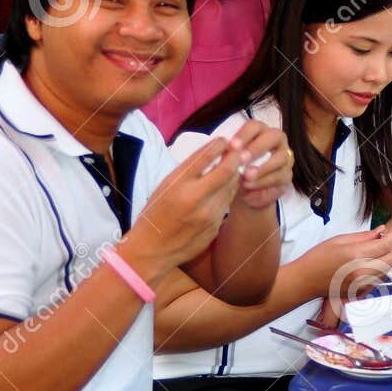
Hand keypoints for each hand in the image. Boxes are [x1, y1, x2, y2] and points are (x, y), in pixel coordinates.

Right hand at [125, 137, 248, 275]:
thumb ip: (187, 172)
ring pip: (231, 187)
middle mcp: (194, 198)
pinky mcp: (215, 226)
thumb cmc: (155, 214)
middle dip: (235, 157)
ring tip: (232, 167)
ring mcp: (208, 214)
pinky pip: (226, 204)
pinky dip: (227, 194)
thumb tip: (211, 152)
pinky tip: (223, 190)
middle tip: (239, 150)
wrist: (152, 250)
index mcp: (177, 185)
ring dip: (234, 175)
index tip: (224, 140)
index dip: (219, 145)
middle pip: (227, 170)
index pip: (204, 157)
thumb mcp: (164, 187)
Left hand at [230, 120, 292, 209]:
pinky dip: (265, 185)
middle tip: (241, 161)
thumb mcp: (229, 161)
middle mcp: (276, 141)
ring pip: (281, 159)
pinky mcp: (287, 177)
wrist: (243, 193)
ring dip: (263, 169)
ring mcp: (285, 159)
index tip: (232, 147)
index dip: (244, 134)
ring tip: (245, 179)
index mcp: (260, 132)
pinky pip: (280, 179)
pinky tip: (250, 192)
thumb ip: (229, 155)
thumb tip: (226, 153)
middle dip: (257, 148)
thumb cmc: (235, 170)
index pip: (255, 126)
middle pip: (273, 137)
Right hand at [303, 227, 391, 301]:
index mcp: (356, 256)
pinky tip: (363, 266)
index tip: (391, 230)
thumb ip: (364, 236)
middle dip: (390, 248)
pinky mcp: (361, 293)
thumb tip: (381, 230)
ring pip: (387, 270)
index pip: (386, 245)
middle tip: (381, 241)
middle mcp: (362, 272)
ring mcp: (363, 285)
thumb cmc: (318, 258)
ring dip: (384, 260)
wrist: (306, 280)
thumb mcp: (340, 240)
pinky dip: (376, 271)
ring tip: (369, 254)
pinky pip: (378, 279)